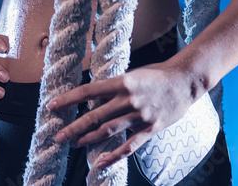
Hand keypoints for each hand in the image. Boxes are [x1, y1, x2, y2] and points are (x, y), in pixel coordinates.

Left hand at [44, 60, 195, 168]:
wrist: (185, 81)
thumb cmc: (156, 75)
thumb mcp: (131, 75)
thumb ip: (113, 88)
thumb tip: (91, 100)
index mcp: (121, 82)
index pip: (87, 91)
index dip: (68, 99)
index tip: (52, 106)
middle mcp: (128, 100)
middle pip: (94, 116)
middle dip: (73, 127)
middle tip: (57, 136)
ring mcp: (140, 116)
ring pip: (108, 131)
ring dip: (88, 139)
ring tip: (73, 144)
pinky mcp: (150, 129)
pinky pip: (129, 146)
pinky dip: (113, 156)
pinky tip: (100, 162)